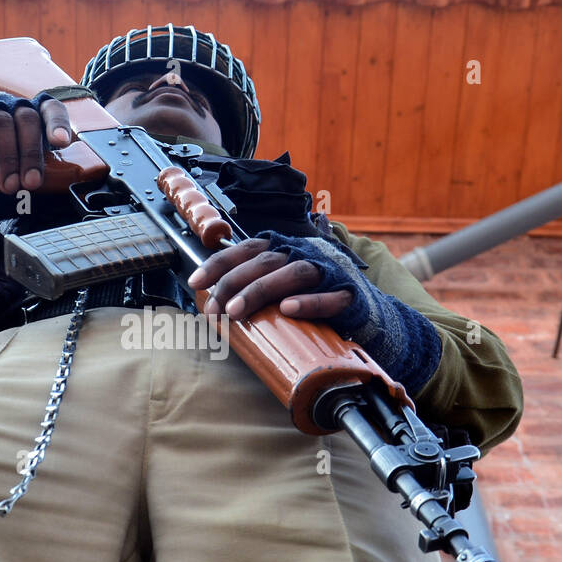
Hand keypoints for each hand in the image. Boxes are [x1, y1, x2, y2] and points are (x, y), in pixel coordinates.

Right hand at [0, 96, 72, 193]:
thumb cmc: (2, 159)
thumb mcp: (24, 164)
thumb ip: (40, 171)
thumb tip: (57, 193)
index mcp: (35, 113)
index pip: (51, 109)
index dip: (57, 123)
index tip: (61, 142)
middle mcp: (13, 106)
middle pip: (27, 120)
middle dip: (30, 154)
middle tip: (31, 182)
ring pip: (2, 124)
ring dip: (8, 157)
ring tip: (10, 184)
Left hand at [188, 238, 354, 320]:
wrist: (366, 311)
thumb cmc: (312, 298)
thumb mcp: (280, 288)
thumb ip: (253, 289)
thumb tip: (212, 305)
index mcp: (284, 249)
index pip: (246, 249)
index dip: (219, 263)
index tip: (195, 282)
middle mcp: (304, 253)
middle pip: (265, 261)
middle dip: (234, 283)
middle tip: (215, 309)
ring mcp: (328, 271)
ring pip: (293, 273)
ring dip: (261, 291)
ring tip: (237, 311)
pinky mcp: (349, 294)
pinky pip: (329, 297)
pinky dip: (308, 303)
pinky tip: (287, 310)